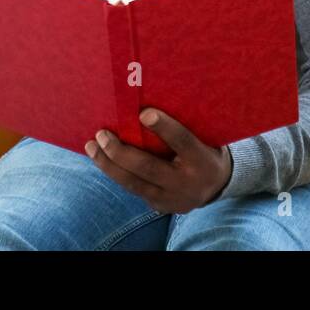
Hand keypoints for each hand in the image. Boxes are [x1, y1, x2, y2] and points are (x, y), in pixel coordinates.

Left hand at [84, 108, 232, 213]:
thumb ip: (183, 124)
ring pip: (133, 183)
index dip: (163, 127)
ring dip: (108, 164)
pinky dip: (115, 173)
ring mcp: (172, 199)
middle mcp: (187, 183)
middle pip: (148, 168)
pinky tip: (101, 159)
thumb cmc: (204, 147)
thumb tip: (146, 103)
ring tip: (92, 147)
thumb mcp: (203, 135)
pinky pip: (133, 189)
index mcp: (202, 160)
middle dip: (120, 152)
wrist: (218, 185)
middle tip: (101, 134)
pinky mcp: (159, 206)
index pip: (182, 141)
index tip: (143, 113)